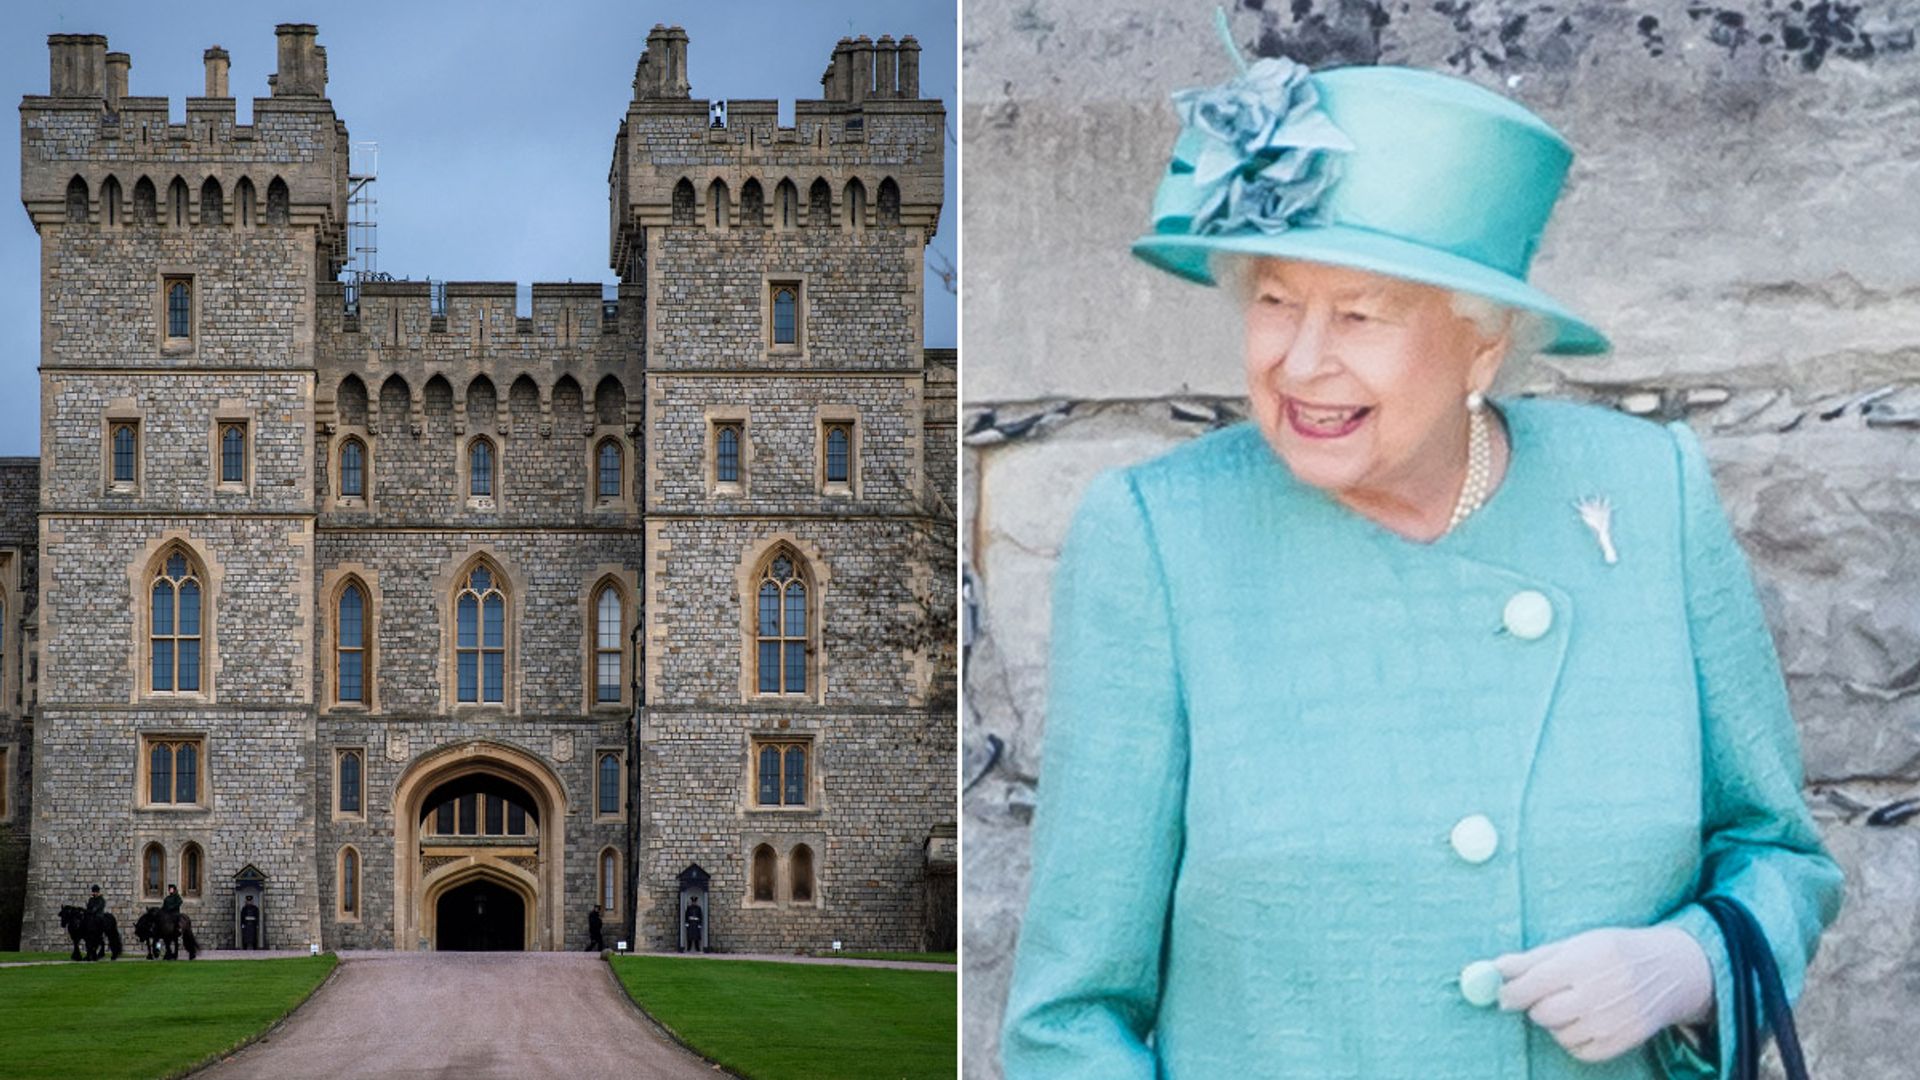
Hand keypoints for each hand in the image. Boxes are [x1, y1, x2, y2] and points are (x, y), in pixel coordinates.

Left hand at [1494, 925, 1712, 1063]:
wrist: (1671, 971)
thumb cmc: (1614, 952)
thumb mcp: (1577, 944)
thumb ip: (1534, 958)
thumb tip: (1494, 968)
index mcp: (1585, 961)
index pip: (1534, 983)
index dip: (1511, 992)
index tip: (1502, 995)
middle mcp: (1599, 993)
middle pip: (1543, 1013)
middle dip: (1535, 1006)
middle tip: (1543, 996)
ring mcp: (1613, 1021)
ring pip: (1558, 1033)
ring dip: (1555, 1022)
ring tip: (1573, 1004)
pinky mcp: (1622, 1042)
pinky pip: (1578, 1050)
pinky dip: (1572, 1039)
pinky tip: (1584, 1020)